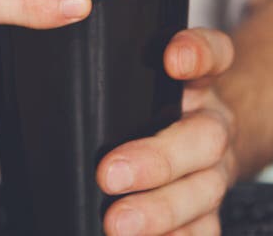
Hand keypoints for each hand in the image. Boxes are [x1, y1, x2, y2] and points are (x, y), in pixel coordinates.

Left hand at [97, 29, 238, 234]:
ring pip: (204, 191)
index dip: (198, 54)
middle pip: (204, 137)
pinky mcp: (209, 211)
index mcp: (198, 82)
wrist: (199, 146)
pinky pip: (202, 230)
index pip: (213, 54)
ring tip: (117, 223)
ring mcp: (215, 171)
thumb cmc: (154, 110)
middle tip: (110, 173)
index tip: (172, 59)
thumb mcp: (140, 80)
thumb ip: (117, 71)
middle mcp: (212, 124)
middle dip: (158, 159)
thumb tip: (57, 57)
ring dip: (161, 210)